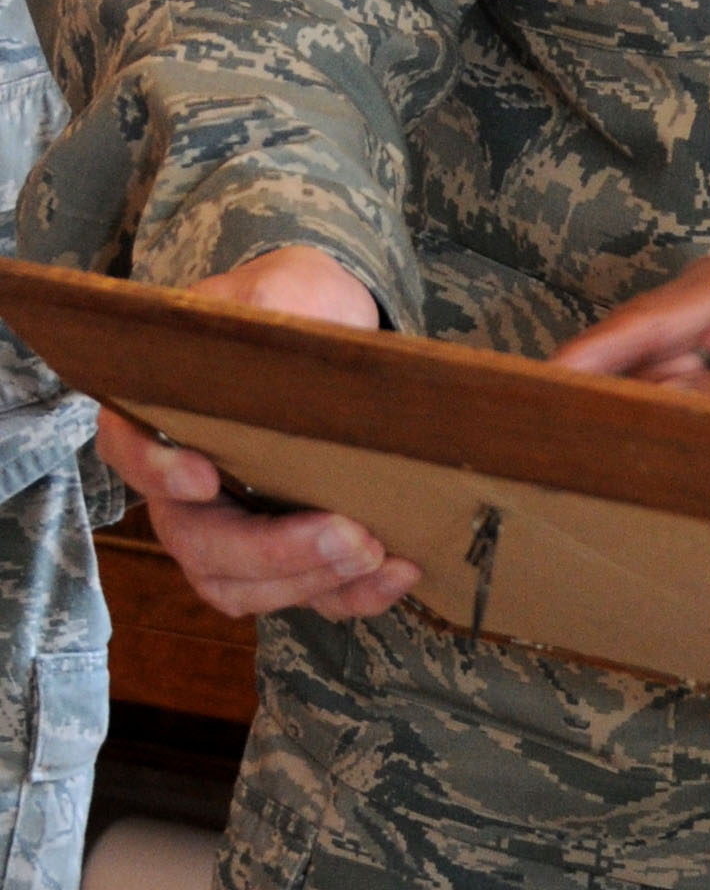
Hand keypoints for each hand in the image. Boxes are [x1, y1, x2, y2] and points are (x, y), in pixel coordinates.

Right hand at [96, 248, 422, 623]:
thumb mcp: (276, 293)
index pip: (131, 453)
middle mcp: (182, 490)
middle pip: (198, 544)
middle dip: (272, 551)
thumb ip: (264, 308)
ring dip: (313, 581)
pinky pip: (306, 596)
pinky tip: (398, 570)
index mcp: (159, 418)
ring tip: (376, 552)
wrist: (332, 336)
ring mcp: (230, 532)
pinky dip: (352, 594)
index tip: (206, 476)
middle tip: (346, 533)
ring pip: (245, 587)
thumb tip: (270, 327)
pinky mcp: (286, 558)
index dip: (159, 473)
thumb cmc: (289, 313)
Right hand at [554, 240, 709, 460]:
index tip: (544, 379)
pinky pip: (664, 372)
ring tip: (565, 430)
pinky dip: (643, 401)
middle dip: (594, 375)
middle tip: (537, 415)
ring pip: (643, 356)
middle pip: (637, 335)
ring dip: (615, 393)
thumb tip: (640, 404)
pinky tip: (610, 432)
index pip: (651, 318)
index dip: (593, 353)